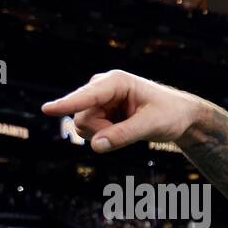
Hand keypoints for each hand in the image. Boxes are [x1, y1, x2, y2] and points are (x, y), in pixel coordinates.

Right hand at [41, 70, 203, 152]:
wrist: (180, 115)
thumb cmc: (170, 114)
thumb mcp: (152, 125)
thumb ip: (124, 135)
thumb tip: (96, 146)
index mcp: (116, 82)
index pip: (87, 96)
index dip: (67, 104)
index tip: (47, 110)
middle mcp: (102, 87)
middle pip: (83, 118)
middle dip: (102, 132)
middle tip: (130, 131)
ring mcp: (98, 99)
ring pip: (84, 126)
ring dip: (103, 135)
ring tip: (128, 128)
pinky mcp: (99, 111)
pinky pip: (90, 131)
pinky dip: (105, 136)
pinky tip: (122, 128)